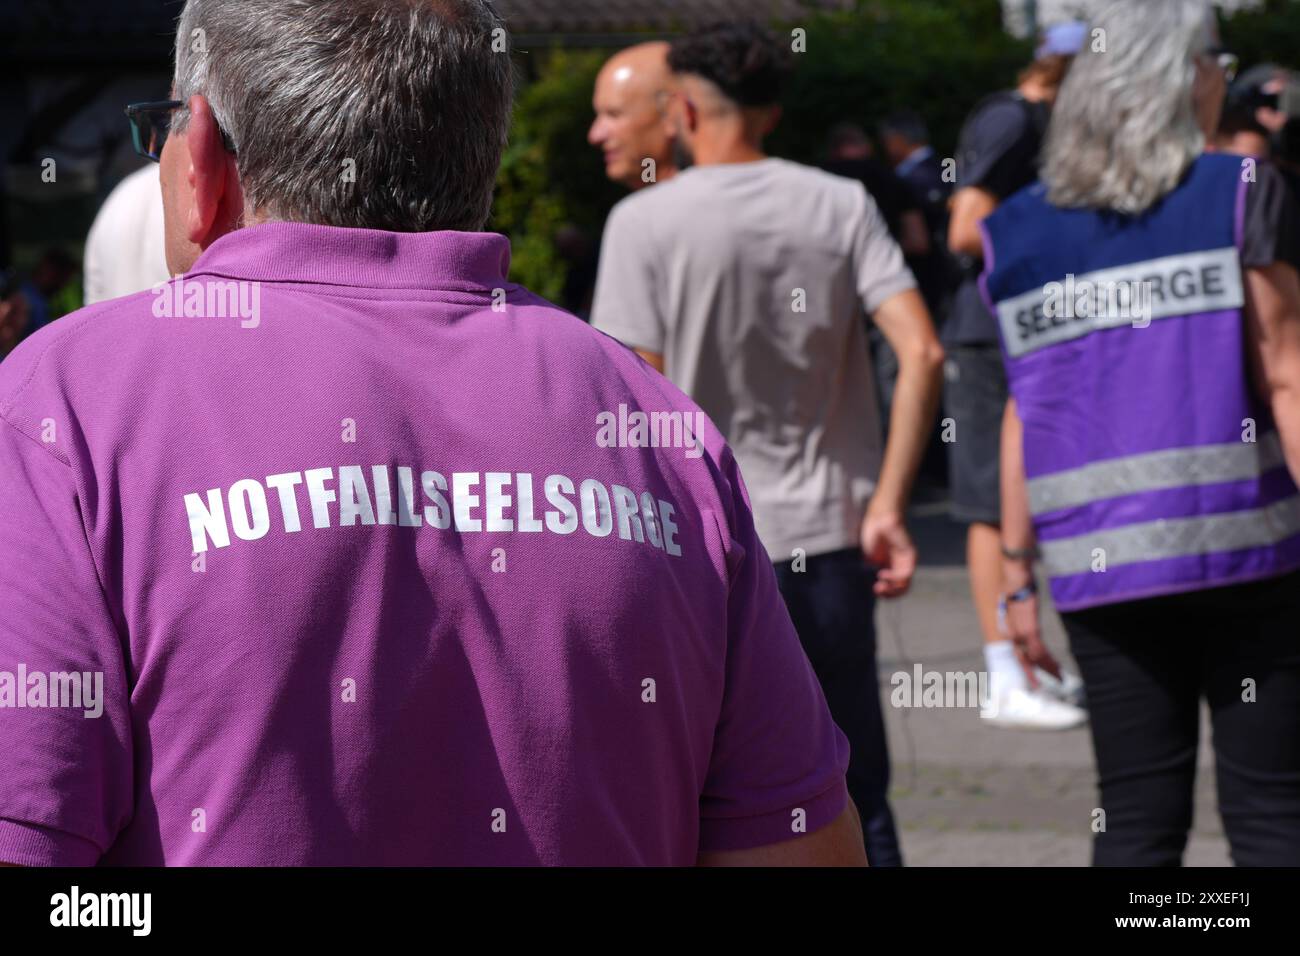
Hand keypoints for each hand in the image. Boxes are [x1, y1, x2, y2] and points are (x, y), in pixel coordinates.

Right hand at [860, 509, 915, 597]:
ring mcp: (907, 561)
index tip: (874, 589)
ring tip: (880, 585)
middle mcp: (900, 566)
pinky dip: (894, 578)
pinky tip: (882, 573)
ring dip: (892, 589)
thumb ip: (872, 572)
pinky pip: (906, 574)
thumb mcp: (869, 559)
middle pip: (901, 590)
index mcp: (891, 568)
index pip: (893, 588)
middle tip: (877, 590)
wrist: (879, 519)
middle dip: (888, 594)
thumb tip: (874, 587)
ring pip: (905, 585)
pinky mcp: (910, 555)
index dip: (885, 594)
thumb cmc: (873, 535)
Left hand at [1000, 560, 1061, 686]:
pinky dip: (1046, 661)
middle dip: (1035, 674)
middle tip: (1043, 687)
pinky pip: (1038, 651)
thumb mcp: (1017, 606)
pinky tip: (1055, 668)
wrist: (1015, 578)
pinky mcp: (1029, 629)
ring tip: (1058, 678)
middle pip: (1025, 660)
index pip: (1019, 654)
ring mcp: (1020, 634)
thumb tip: (1028, 623)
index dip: (1026, 667)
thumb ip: (1019, 617)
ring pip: (1034, 658)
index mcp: (1011, 631)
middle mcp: (1013, 635)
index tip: (1034, 678)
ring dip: (1047, 669)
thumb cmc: (1017, 588)